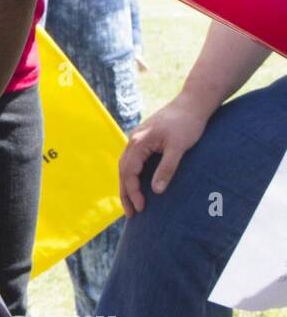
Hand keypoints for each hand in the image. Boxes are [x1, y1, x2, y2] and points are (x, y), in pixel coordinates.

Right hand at [118, 94, 211, 216]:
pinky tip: (138, 185)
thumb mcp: (179, 147)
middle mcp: (134, 140)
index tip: (141, 208)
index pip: (129, 172)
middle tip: (132, 214)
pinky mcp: (144, 140)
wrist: (193, 103)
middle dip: (126, 193)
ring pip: (126, 166)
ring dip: (127, 185)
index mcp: (139, 142)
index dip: (133, 192)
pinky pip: (133, 161)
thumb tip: (156, 191)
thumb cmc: (187, 123)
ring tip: (132, 204)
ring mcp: (137, 139)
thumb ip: (167, 168)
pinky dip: (133, 176)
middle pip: (123, 171)